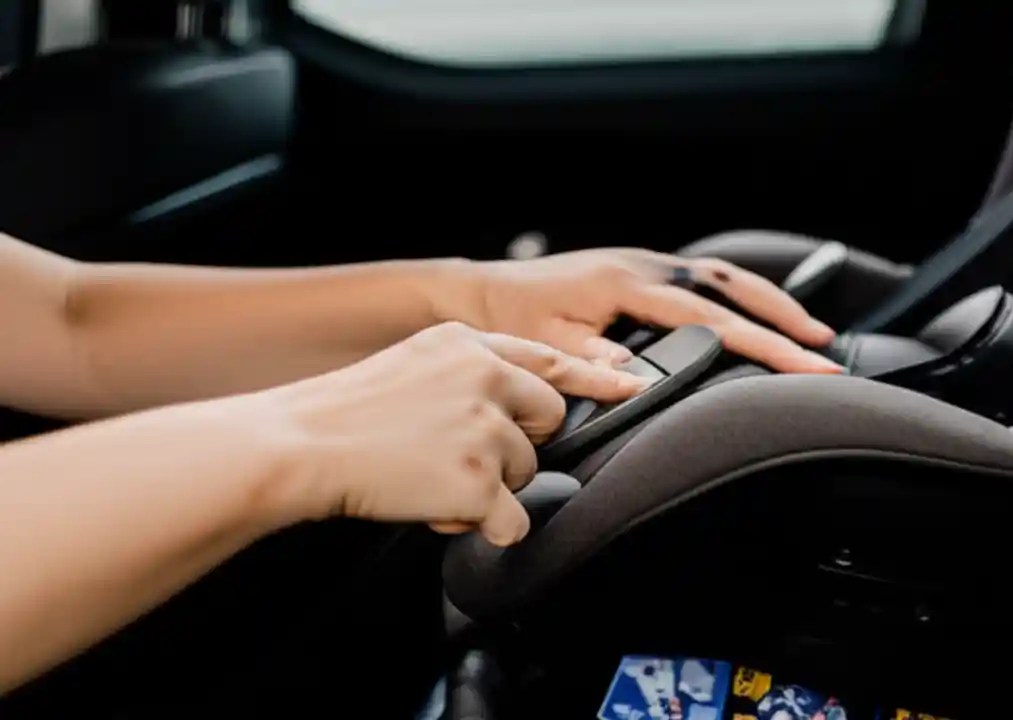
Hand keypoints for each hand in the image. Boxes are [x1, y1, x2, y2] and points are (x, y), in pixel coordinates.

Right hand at [266, 322, 647, 545]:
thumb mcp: (412, 364)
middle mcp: (486, 377)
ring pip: (526, 472)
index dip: (596, 377)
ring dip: (488, 486)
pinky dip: (483, 526)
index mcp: (468, 344)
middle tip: (464, 456)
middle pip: (547, 420)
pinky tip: (440, 509)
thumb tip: (508, 406)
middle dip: (518, 445)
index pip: (550, 358)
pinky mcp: (479, 479)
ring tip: (431, 478)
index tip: (631, 385)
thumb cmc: (345, 413)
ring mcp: (484, 427)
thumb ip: (465, 373)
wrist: (299, 443)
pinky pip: (511, 519)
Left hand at [460, 248, 842, 373]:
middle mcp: (646, 265)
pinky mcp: (643, 270)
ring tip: (808, 332)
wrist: (486, 291)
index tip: (808, 362)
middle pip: (733, 285)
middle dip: (784, 317)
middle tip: (825, 350)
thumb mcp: (545, 346)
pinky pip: (705, 278)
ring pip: (724, 276)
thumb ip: (590, 361)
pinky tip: (756, 315)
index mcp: (628, 284)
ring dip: (769, 302)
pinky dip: (740, 295)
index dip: (763, 342)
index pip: (712, 317)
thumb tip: (636, 378)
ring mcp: (647, 263)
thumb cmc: (513, 321)